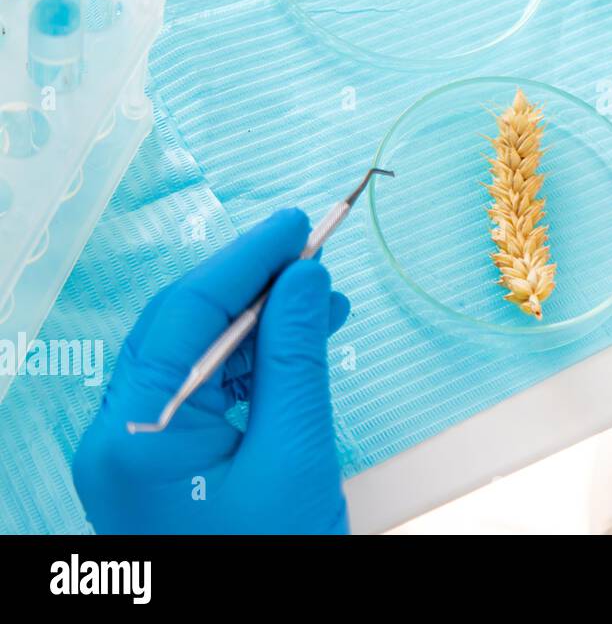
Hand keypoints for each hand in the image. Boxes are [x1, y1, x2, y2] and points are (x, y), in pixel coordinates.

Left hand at [73, 209, 350, 533]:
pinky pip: (204, 392)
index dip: (245, 259)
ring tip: (326, 303)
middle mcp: (117, 435)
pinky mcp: (161, 464)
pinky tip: (299, 347)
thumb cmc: (271, 557)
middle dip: (253, 286)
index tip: (296, 223)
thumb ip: (295, 357)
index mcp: (130, 434)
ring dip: (259, 323)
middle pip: (182, 329)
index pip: (184, 314)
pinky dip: (253, 364)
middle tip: (315, 253)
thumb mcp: (293, 453)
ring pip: (195, 357)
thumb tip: (305, 277)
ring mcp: (135, 451)